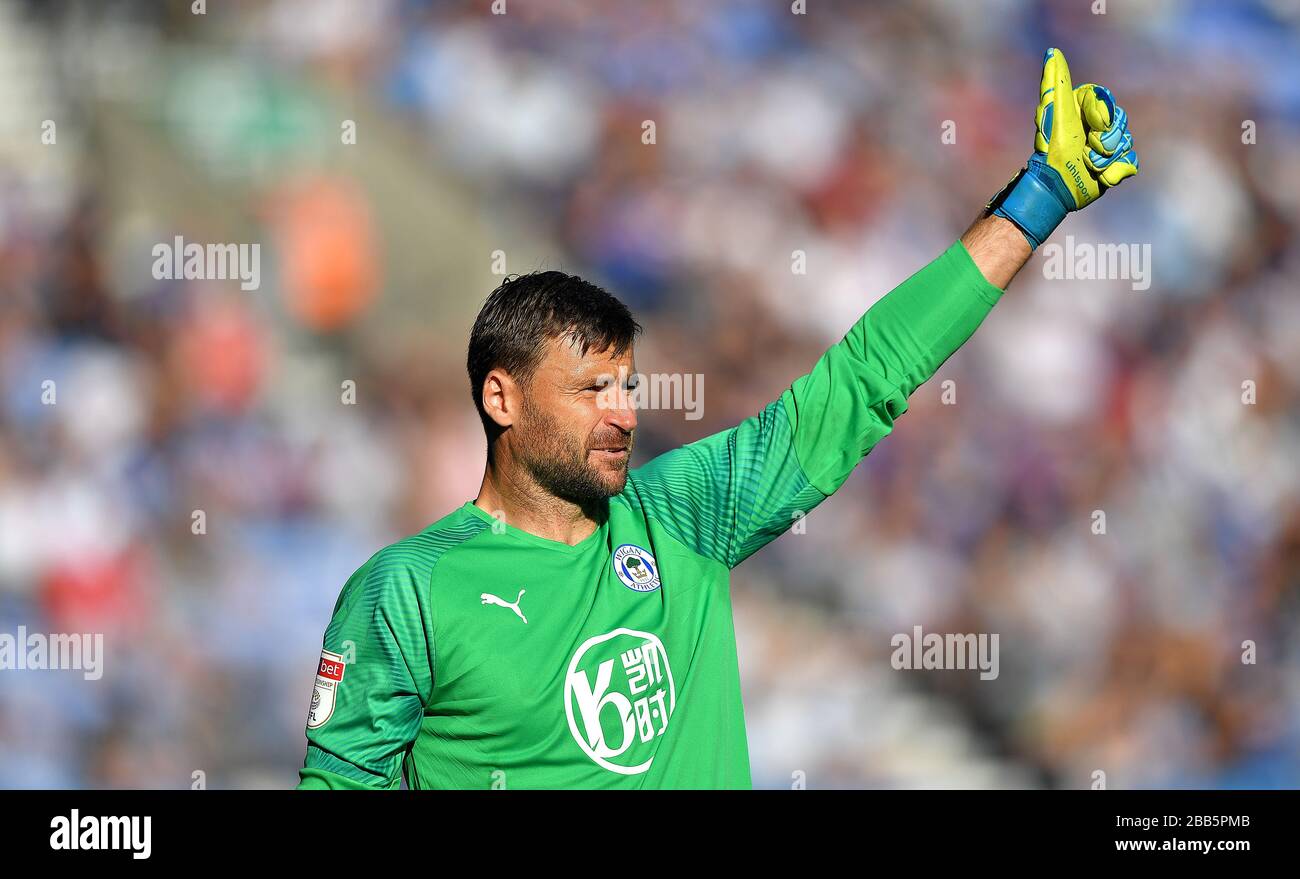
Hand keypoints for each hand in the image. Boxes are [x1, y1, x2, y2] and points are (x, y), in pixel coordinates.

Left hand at [989, 48, 1138, 248]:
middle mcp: (1096, 126)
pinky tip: (1102, 177)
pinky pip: (1130, 162)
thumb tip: (1052, 52)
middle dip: (1105, 139)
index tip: (1093, 127)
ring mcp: (1106, 145)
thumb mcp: (1055, 113)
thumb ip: (1056, 82)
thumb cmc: (1053, 150)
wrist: (1056, 187)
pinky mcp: (1114, 165)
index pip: (1105, 101)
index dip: (1102, 114)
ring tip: (1089, 165)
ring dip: (1106, 157)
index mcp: (1082, 111)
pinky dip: (1117, 171)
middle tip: (1087, 151)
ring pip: (1126, 142)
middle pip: (1119, 121)